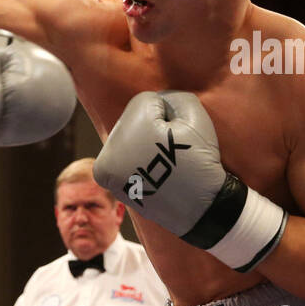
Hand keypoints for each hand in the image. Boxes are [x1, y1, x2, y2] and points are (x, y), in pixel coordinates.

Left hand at [92, 90, 286, 270]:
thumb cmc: (198, 161)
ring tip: (162, 162)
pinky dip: (133, 158)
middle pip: (132, 118)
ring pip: (125, 136)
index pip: (147, 101)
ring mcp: (105, 167)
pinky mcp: (106, 180)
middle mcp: (110, 148)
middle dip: (151, 126)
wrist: (199, 208)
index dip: (169, 113)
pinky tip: (151, 171)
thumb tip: (158, 100)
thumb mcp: (196, 118)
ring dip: (141, 141)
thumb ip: (175, 97)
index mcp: (129, 130)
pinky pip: (120, 154)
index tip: (178, 136)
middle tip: (171, 151)